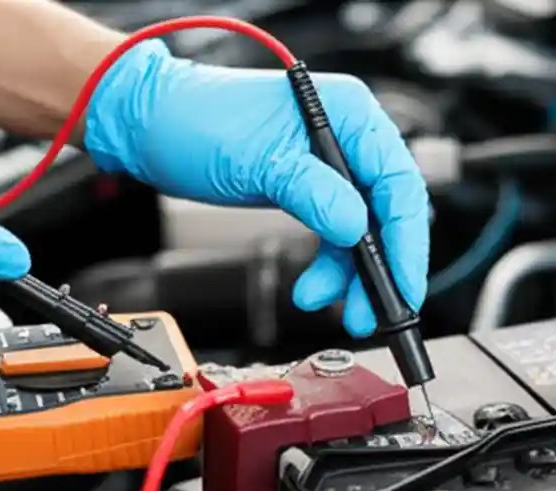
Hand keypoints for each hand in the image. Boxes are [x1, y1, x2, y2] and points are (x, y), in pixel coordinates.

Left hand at [83, 40, 429, 336]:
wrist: (151, 127)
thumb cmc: (196, 121)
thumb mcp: (260, 162)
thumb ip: (315, 195)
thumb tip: (355, 230)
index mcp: (349, 115)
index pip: (398, 184)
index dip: (405, 241)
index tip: (403, 286)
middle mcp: (348, 138)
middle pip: (388, 213)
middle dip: (379, 268)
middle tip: (372, 311)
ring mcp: (330, 165)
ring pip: (363, 233)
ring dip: (349, 276)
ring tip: (324, 301)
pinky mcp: (311, 189)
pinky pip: (337, 236)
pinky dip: (330, 267)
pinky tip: (314, 289)